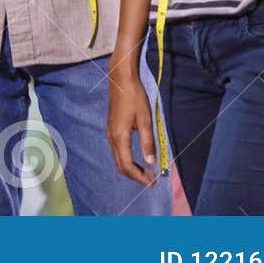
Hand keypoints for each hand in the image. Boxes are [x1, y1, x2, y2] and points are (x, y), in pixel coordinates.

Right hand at [106, 54, 158, 185]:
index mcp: (120, 137)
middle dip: (136, 176)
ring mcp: (110, 133)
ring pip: (119, 159)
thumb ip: (148, 141)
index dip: (140, 177)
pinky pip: (118, 151)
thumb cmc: (135, 97)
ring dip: (132, 168)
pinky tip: (139, 156)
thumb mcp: (145, 119)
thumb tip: (151, 162)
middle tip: (152, 179)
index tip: (153, 183)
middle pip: (121, 166)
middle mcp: (112, 138)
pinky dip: (128, 159)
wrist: (121, 79)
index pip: (128, 166)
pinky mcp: (112, 129)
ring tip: (147, 171)